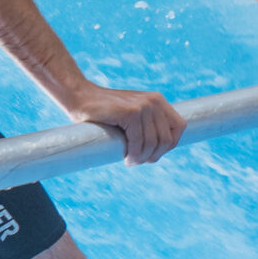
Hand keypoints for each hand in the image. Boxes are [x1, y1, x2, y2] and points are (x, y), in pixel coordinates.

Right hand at [67, 81, 184, 164]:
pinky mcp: (130, 112)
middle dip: (154, 155)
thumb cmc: (103, 113)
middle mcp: (154, 101)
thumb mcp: (132, 116)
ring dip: (142, 158)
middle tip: (137, 161)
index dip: (168, 146)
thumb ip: (147, 125)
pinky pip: (139, 141)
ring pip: (153, 143)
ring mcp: (143, 105)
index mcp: (158, 101)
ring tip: (130, 161)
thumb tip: (161, 150)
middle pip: (167, 139)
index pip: (179, 128)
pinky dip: (133, 154)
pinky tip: (126, 157)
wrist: (78, 97)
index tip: (151, 154)